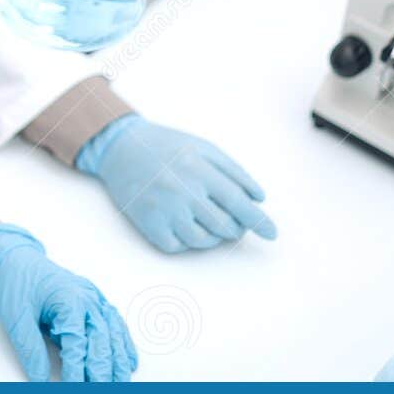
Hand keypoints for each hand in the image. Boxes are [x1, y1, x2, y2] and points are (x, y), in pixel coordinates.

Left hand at [0, 223, 136, 381]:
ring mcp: (94, 298)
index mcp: (68, 299)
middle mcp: (87, 298)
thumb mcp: (16, 317)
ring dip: (119, 361)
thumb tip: (39, 380)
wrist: (16, 258)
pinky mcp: (94, 301)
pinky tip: (129, 361)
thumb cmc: (17, 282)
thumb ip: (30, 350)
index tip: (75, 390)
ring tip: (122, 384)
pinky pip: (115, 324)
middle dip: (104, 371)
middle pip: (101, 340)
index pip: (77, 343)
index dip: (77, 370)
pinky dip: (123, 344)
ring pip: (113, 333)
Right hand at [76, 115, 276, 252]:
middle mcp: (182, 191)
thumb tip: (258, 199)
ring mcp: (163, 209)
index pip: (238, 202)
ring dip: (213, 236)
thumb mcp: (204, 148)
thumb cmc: (168, 146)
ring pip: (203, 240)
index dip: (258, 220)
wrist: (121, 148)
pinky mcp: (148, 224)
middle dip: (235, 227)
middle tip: (231, 218)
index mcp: (199, 169)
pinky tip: (185, 223)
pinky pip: (178, 246)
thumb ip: (234, 172)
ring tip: (208, 219)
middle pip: (224, 226)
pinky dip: (188, 241)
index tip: (272, 233)